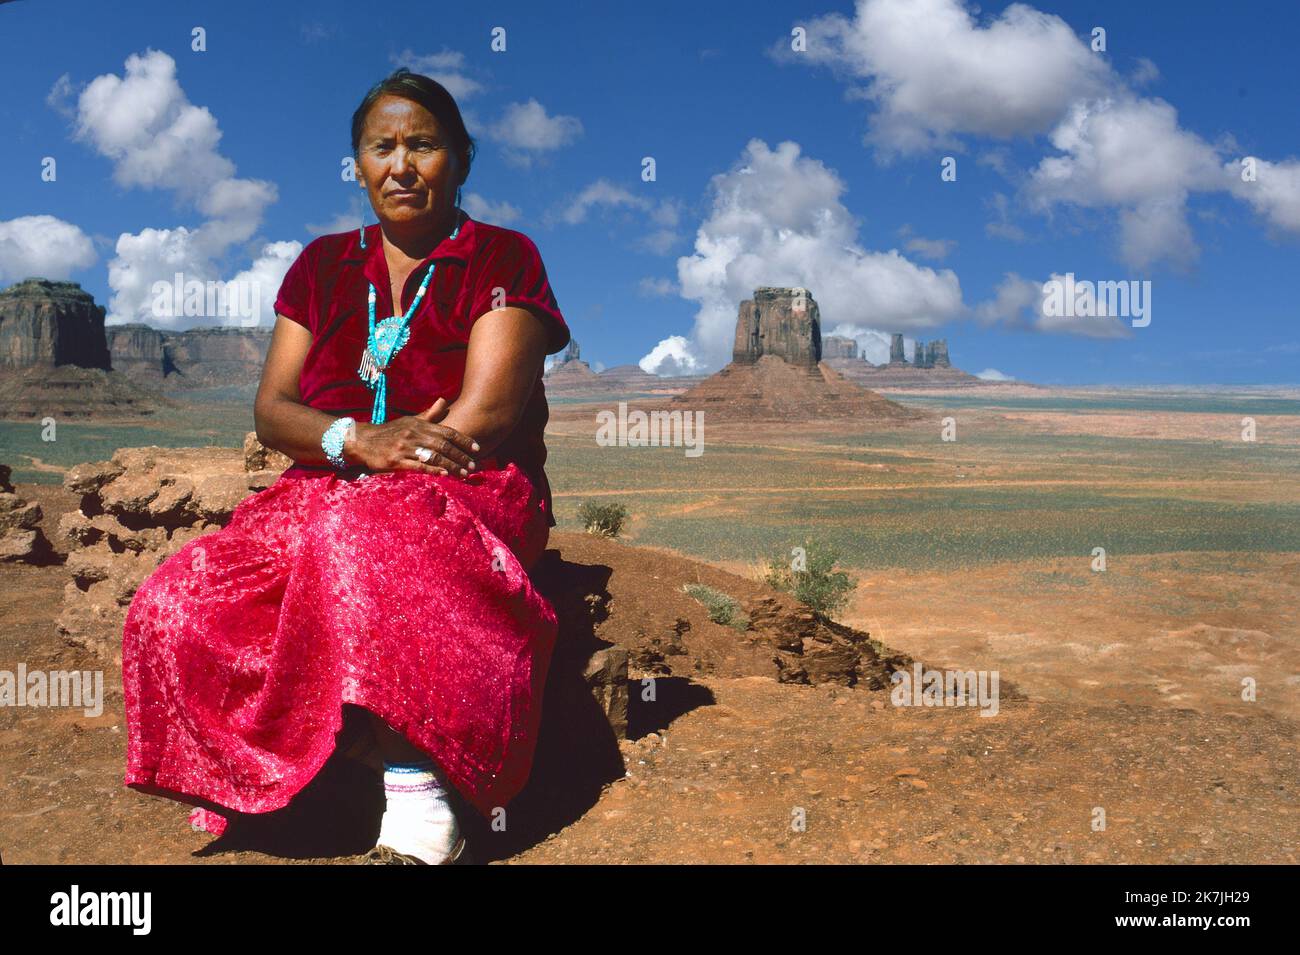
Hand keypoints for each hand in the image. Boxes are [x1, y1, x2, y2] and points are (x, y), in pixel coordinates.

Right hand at [348, 398, 480, 475]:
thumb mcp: (410, 421)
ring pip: (433, 456)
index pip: (447, 431)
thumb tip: (444, 401)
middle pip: (443, 445)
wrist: (363, 441)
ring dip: (451, 465)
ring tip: (463, 474)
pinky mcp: (395, 460)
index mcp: (419, 424)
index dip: (463, 440)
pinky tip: (444, 474)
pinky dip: (432, 469)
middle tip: (473, 466)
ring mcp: (404, 447)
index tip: (477, 449)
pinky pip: (417, 465)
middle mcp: (414, 434)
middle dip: (460, 456)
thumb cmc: (391, 432)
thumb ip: (429, 414)